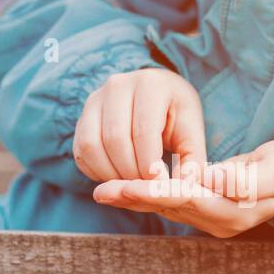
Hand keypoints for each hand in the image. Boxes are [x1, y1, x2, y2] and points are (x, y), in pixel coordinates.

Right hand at [72, 68, 206, 182]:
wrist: (155, 96)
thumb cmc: (176, 115)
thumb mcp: (192, 133)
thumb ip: (192, 161)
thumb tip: (184, 187)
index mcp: (150, 84)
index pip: (143, 131)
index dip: (150, 165)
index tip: (159, 186)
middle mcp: (117, 85)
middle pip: (115, 139)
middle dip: (130, 172)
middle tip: (146, 189)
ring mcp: (94, 100)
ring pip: (92, 146)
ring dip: (110, 175)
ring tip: (131, 186)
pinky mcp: (82, 118)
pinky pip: (81, 152)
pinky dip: (96, 172)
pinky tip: (116, 178)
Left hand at [92, 136, 273, 236]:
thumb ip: (245, 177)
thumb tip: (211, 179)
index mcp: (232, 211)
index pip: (185, 198)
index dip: (154, 190)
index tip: (126, 185)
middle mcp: (216, 220)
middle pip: (168, 207)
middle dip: (133, 197)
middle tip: (101, 191)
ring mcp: (211, 218)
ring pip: (165, 207)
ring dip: (134, 198)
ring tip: (103, 190)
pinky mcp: (206, 208)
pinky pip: (171, 202)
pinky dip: (147, 194)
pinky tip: (126, 188)